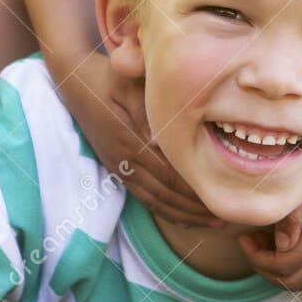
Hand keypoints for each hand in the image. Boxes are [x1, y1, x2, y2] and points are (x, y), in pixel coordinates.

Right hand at [61, 53, 219, 227]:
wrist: (75, 83)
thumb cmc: (108, 78)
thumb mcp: (127, 85)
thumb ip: (145, 112)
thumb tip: (161, 142)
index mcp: (129, 142)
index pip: (169, 175)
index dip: (195, 190)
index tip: (221, 197)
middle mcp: (124, 162)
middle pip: (166, 194)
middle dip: (196, 208)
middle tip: (226, 217)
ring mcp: (119, 168)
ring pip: (155, 201)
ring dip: (184, 214)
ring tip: (212, 222)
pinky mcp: (117, 169)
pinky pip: (144, 197)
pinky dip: (166, 210)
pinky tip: (184, 215)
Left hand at [238, 193, 301, 291]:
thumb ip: (293, 215)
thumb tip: (279, 245)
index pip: (282, 265)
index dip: (257, 257)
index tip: (244, 237)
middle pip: (291, 281)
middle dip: (264, 268)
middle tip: (250, 244)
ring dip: (280, 273)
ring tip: (265, 247)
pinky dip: (298, 272)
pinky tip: (287, 248)